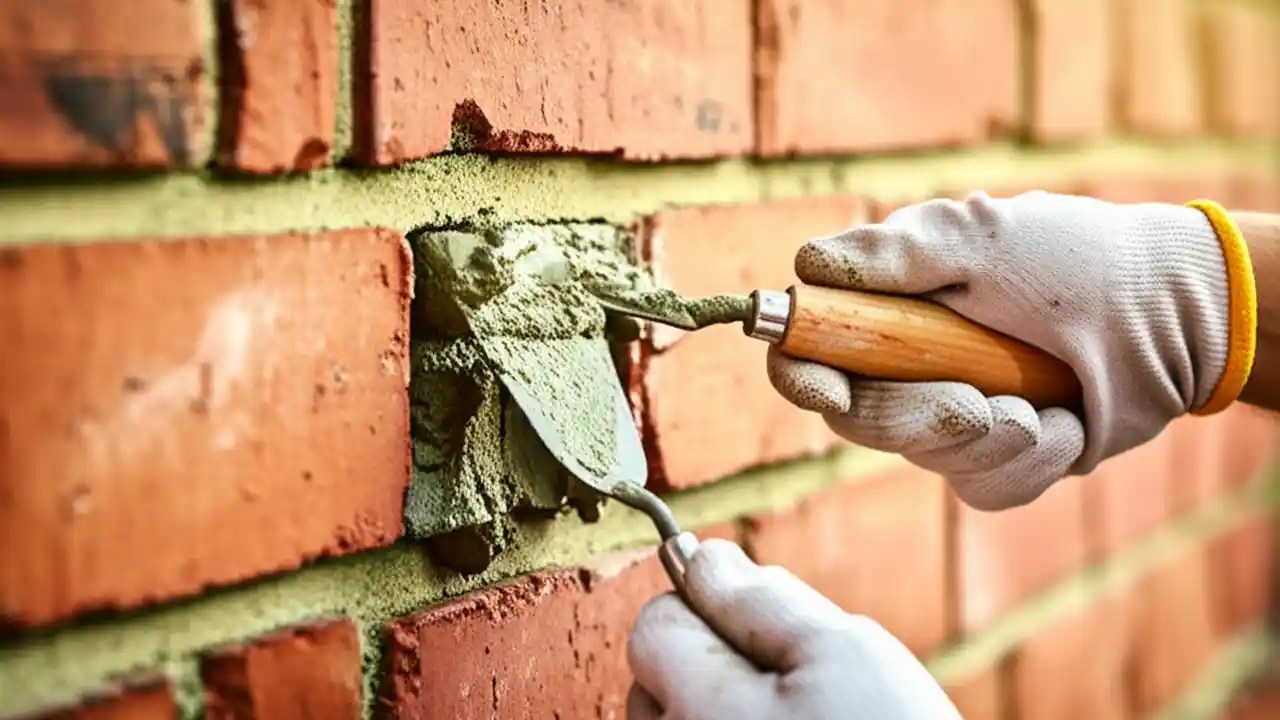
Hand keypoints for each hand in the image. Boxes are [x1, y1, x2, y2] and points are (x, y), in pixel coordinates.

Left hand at [626, 539, 960, 719]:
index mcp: (701, 707)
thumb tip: (706, 557)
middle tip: (793, 684)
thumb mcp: (846, 651)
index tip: (760, 622)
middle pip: (654, 678)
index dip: (706, 606)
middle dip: (710, 662)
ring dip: (716, 709)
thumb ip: (762, 599)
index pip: (654, 623)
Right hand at [768, 191, 1231, 508]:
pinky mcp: (996, 459)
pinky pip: (985, 487)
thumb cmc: (1079, 263)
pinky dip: (1035, 458)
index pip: (810, 352)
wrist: (1172, 316)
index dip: (802, 375)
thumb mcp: (987, 240)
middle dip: (923, 415)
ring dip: (996, 437)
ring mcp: (950, 417)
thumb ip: (899, 253)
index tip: (827, 387)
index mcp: (891, 311)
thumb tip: (808, 264)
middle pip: (860, 419)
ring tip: (1047, 402)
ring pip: (929, 459)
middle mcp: (908, 366)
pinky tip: (1066, 422)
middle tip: (981, 402)